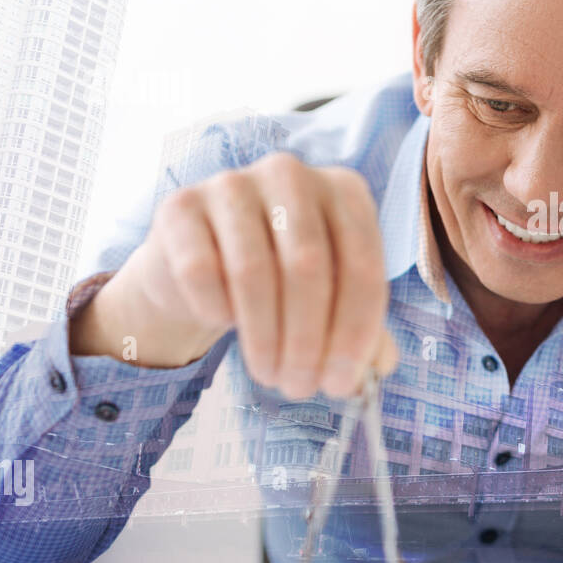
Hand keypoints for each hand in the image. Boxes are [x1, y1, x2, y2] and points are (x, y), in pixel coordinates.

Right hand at [71, 151, 395, 397]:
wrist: (199, 261)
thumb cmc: (281, 279)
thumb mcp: (330, 298)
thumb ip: (364, 330)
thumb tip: (383, 365)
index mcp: (344, 190)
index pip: (362, 263)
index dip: (355, 331)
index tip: (341, 383)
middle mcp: (291, 174)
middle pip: (308, 267)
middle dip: (307, 341)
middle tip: (300, 388)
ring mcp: (232, 183)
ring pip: (254, 271)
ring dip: (264, 338)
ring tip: (270, 375)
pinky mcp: (180, 204)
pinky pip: (201, 269)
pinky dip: (216, 309)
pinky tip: (223, 324)